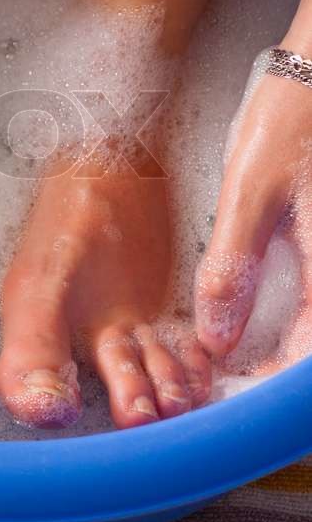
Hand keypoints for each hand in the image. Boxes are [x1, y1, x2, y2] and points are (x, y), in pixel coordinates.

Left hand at [197, 25, 311, 367]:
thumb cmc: (296, 115)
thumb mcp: (251, 188)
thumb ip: (233, 265)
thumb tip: (218, 340)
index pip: (305, 363)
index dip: (266, 395)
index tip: (225, 406)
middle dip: (277, 387)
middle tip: (225, 396)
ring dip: (288, 362)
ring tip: (236, 374)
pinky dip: (299, 333)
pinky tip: (264, 335)